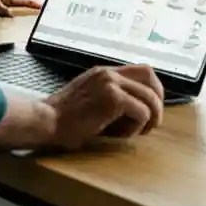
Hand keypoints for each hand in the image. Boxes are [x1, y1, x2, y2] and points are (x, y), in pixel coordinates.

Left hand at [0, 0, 41, 16]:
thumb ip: (1, 8)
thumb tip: (9, 15)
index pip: (24, 3)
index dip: (33, 6)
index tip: (41, 8)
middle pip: (18, 2)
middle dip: (24, 7)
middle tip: (32, 10)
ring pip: (9, 0)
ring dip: (11, 6)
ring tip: (10, 12)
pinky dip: (2, 2)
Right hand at [43, 65, 164, 149]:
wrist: (46, 120)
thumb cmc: (64, 117)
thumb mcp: (89, 98)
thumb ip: (109, 96)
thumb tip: (138, 109)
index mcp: (104, 72)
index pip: (140, 70)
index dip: (152, 88)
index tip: (151, 107)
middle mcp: (109, 73)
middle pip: (150, 76)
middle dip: (158, 99)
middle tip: (153, 121)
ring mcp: (111, 83)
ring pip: (149, 97)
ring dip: (150, 117)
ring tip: (141, 132)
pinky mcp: (113, 98)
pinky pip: (141, 112)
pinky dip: (139, 126)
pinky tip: (124, 134)